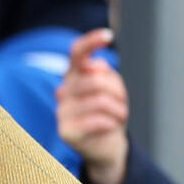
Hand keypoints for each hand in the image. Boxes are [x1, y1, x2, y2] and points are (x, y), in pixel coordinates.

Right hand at [56, 27, 128, 183]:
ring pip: (100, 101)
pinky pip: (98, 120)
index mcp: (74, 77)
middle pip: (97, 79)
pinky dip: (112, 124)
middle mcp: (63, 91)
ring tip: (118, 117)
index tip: (108, 36)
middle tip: (121, 104)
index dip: (91, 41)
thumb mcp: (112, 91)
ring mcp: (61, 112)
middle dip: (118, 92)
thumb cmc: (108, 114)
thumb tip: (94, 66)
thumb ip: (103, 74)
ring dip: (119, 110)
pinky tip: (109, 129)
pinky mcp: (66, 132)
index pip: (77, 53)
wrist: (105, 147)